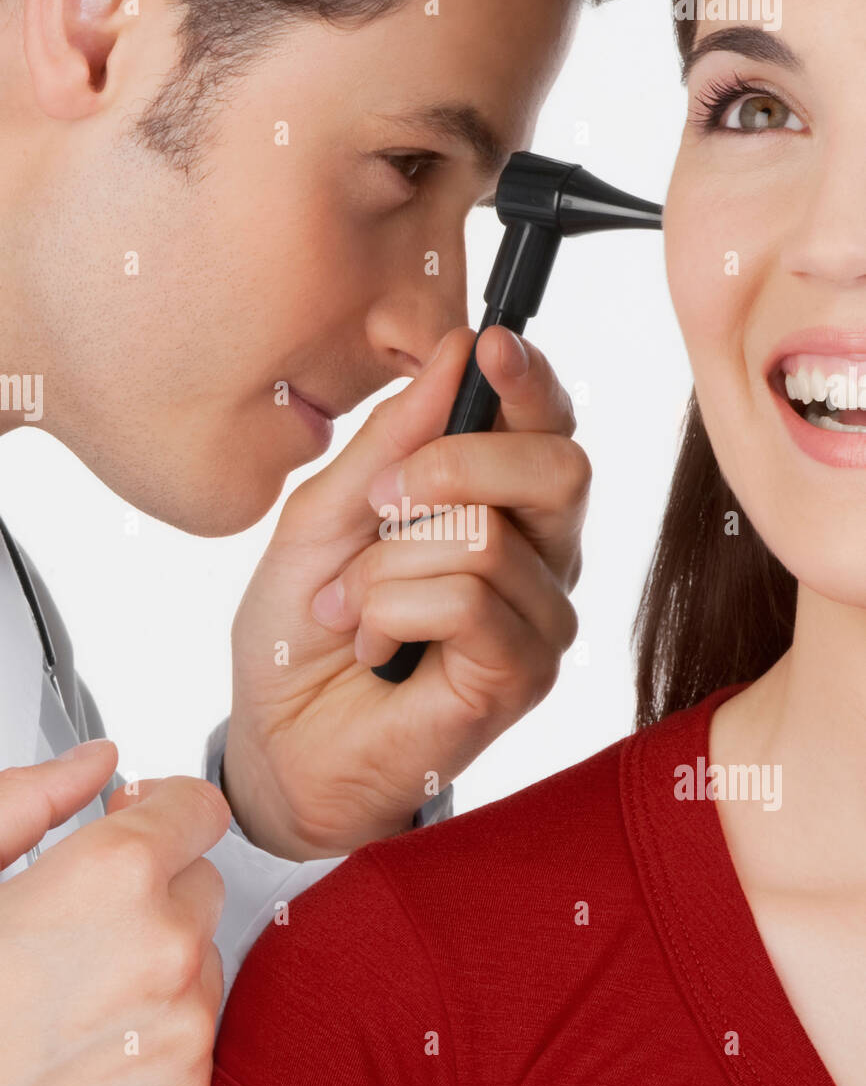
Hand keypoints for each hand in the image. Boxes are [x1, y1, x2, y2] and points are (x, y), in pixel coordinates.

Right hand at [0, 742, 228, 1085]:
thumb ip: (31, 801)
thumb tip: (90, 762)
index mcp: (115, 875)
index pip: (200, 807)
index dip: (162, 812)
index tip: (142, 825)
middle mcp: (166, 944)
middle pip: (202, 883)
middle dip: (155, 892)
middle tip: (82, 928)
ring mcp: (184, 1023)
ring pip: (202, 959)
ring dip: (160, 965)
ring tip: (77, 996)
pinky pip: (198, 1032)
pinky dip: (159, 1035)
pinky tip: (91, 1045)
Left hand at [226, 325, 586, 858]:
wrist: (280, 741)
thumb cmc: (304, 634)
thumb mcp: (327, 516)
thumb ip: (391, 442)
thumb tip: (455, 351)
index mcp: (502, 506)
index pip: (549, 426)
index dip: (529, 379)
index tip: (488, 344)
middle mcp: (541, 559)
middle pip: (560, 466)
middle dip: (456, 464)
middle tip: (383, 502)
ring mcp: (540, 620)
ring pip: (488, 537)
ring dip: (385, 567)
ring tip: (352, 609)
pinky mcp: (522, 674)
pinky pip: (469, 600)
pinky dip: (392, 612)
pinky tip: (375, 646)